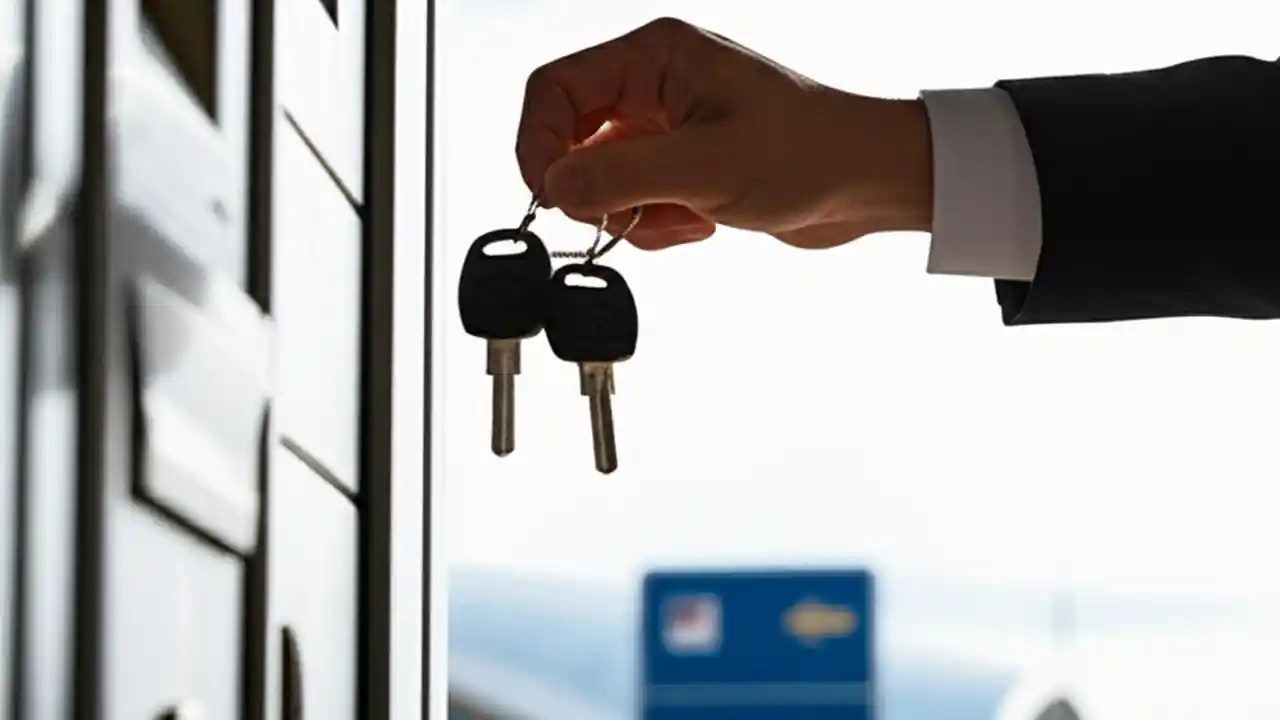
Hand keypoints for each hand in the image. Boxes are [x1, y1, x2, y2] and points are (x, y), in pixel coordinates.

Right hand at [516, 17, 932, 250]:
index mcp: (655, 56)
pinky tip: (702, 223)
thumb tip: (552, 188)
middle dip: (591, 188)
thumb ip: (620, 176)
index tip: (549, 196)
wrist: (869, 181)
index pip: (555, 88)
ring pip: (600, 177)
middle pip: (571, 136)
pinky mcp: (682, 164)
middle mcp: (654, 85)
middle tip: (622, 217)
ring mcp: (667, 127)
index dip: (538, 143)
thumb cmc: (809, 153)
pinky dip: (655, 224)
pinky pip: (634, 200)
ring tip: (685, 219)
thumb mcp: (707, 167)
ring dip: (630, 213)